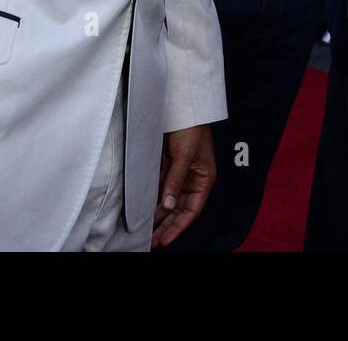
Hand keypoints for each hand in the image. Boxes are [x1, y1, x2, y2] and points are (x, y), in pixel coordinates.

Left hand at [151, 124, 215, 247]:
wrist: (182, 106)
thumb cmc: (192, 128)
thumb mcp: (184, 155)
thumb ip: (175, 180)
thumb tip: (168, 205)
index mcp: (203, 179)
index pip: (191, 210)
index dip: (179, 226)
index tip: (165, 240)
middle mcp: (192, 180)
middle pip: (179, 209)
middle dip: (167, 226)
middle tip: (152, 242)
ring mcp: (179, 174)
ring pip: (169, 201)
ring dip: (159, 215)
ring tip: (146, 231)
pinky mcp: (167, 167)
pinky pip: (160, 188)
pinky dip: (153, 199)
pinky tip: (145, 209)